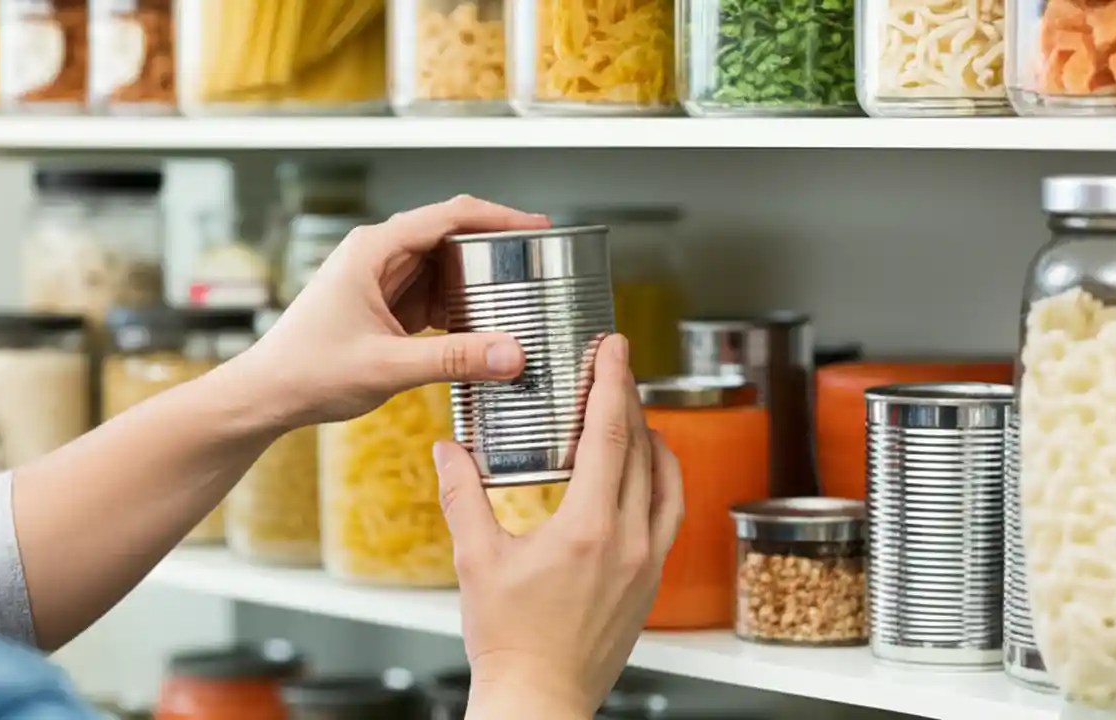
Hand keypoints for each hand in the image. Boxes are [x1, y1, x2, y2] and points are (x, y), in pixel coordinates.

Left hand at [247, 195, 549, 427]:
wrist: (265, 396)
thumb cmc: (308, 372)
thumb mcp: (388, 366)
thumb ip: (453, 359)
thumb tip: (511, 355)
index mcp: (374, 249)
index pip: (449, 215)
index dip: (499, 216)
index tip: (539, 226)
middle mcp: (377, 255)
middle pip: (450, 235)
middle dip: (495, 249)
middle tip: (539, 266)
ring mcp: (379, 279)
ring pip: (443, 267)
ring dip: (478, 280)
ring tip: (519, 296)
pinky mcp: (382, 306)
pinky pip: (432, 295)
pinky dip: (459, 306)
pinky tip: (482, 325)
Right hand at [433, 334, 685, 718]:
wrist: (540, 698)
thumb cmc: (509, 640)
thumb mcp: (476, 561)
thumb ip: (461, 496)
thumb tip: (446, 450)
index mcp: (588, 528)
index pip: (610, 435)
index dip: (613, 382)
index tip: (614, 347)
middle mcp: (630, 541)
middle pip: (643, 447)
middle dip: (629, 398)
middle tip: (614, 367)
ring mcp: (648, 563)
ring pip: (667, 480)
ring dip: (651, 437)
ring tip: (629, 413)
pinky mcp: (652, 582)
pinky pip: (669, 513)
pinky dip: (660, 480)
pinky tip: (640, 474)